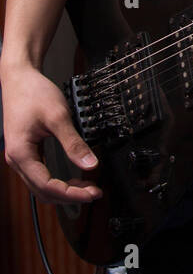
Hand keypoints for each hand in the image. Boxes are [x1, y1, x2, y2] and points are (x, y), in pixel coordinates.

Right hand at [1, 62, 102, 203]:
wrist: (19, 77)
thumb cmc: (33, 93)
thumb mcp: (58, 116)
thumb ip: (74, 143)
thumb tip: (91, 164)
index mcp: (21, 154)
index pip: (48, 185)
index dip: (72, 193)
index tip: (93, 193)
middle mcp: (16, 160)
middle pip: (43, 191)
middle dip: (70, 195)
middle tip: (94, 192)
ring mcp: (20, 157)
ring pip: (41, 186)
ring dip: (64, 190)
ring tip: (87, 187)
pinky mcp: (25, 152)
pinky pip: (40, 176)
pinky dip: (57, 181)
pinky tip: (73, 177)